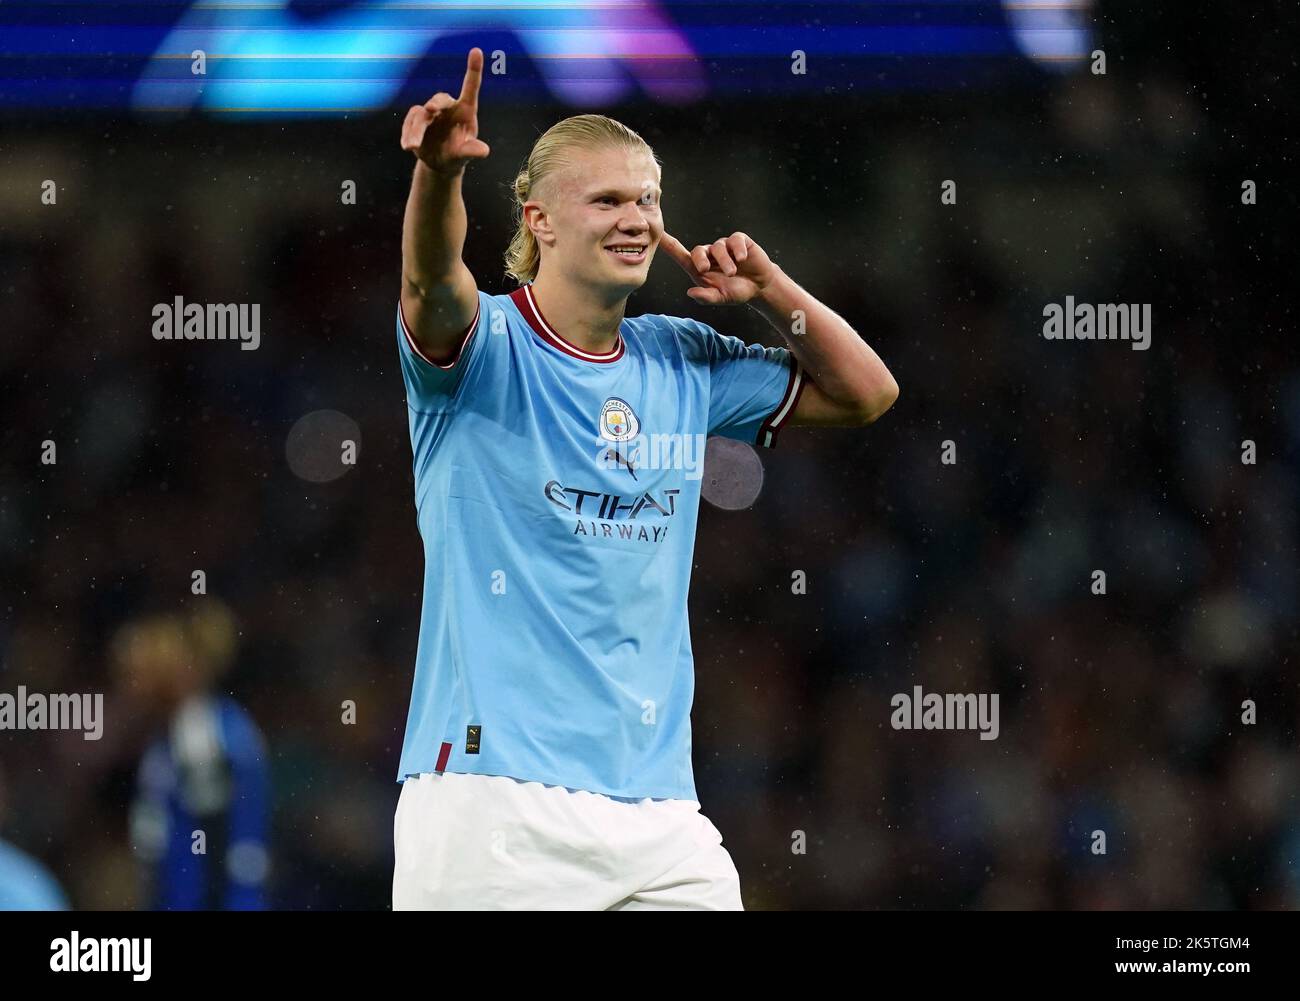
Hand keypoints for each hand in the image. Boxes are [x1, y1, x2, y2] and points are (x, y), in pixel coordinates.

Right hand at [400, 48, 490, 173]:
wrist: (439, 163)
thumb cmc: (457, 154)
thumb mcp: (465, 155)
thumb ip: (472, 151)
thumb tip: (484, 151)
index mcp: (465, 110)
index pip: (470, 88)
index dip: (473, 69)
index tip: (477, 50)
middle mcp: (447, 108)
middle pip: (440, 99)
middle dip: (436, 103)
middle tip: (431, 110)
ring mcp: (430, 113)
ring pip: (420, 115)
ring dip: (416, 130)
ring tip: (413, 146)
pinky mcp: (415, 120)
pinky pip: (409, 123)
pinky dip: (407, 134)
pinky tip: (408, 147)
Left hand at [659, 231, 779, 304]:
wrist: (760, 287)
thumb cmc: (736, 291)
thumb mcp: (721, 298)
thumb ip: (706, 297)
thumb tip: (690, 292)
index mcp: (700, 268)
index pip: (681, 255)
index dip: (669, 245)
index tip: (658, 236)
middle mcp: (710, 255)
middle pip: (698, 251)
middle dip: (701, 260)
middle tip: (706, 270)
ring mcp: (725, 246)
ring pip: (718, 247)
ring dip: (725, 261)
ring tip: (733, 272)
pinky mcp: (739, 241)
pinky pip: (735, 240)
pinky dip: (738, 249)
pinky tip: (743, 259)